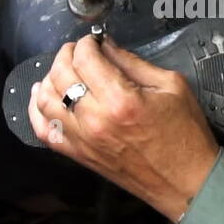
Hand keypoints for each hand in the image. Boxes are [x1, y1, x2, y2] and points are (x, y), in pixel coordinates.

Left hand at [27, 35, 220, 219]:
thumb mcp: (171, 86)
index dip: (86, 43)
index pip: (85, 59)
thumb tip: (105, 46)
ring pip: (46, 99)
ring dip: (51, 76)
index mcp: (121, 100)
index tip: (94, 41)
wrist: (186, 182)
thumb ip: (133, 63)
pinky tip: (41, 94)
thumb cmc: (186, 135)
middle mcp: (95, 120)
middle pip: (62, 74)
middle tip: (78, 50)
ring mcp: (82, 140)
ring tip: (63, 68)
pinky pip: (44, 130)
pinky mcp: (78, 155)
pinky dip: (37, 109)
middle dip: (67, 54)